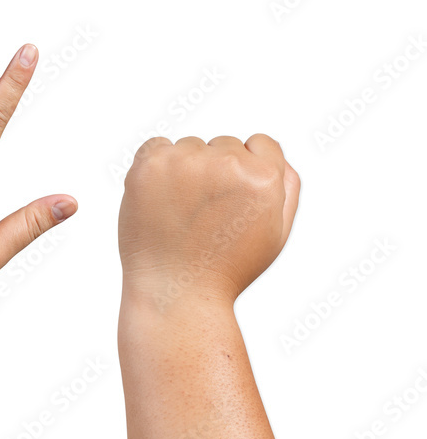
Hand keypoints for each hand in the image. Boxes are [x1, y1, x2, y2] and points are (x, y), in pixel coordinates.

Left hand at [118, 135, 299, 308]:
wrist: (175, 295)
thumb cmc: (227, 269)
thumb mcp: (275, 233)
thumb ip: (287, 186)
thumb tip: (272, 151)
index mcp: (264, 177)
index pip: (261, 143)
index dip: (247, 172)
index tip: (232, 201)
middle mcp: (227, 163)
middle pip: (223, 145)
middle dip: (216, 173)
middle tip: (206, 218)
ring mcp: (185, 162)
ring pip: (189, 147)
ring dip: (185, 171)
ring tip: (181, 215)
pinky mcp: (150, 166)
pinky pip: (156, 147)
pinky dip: (155, 167)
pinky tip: (159, 201)